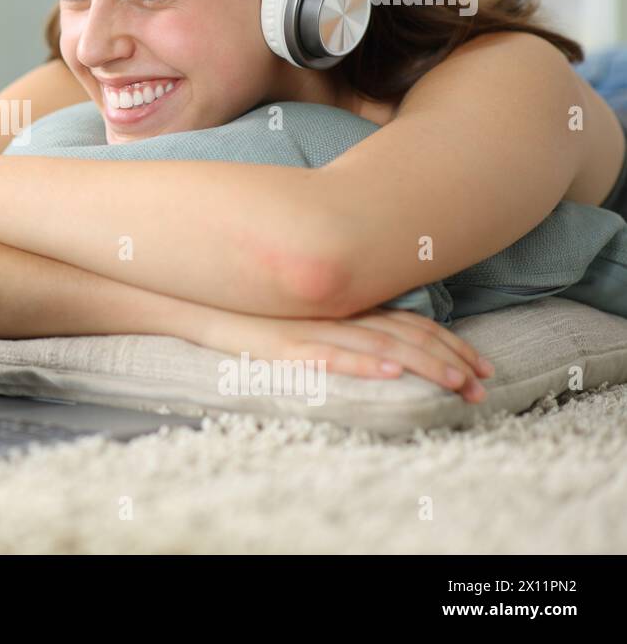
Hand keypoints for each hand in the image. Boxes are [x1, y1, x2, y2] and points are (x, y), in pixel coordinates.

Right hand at [194, 305, 492, 401]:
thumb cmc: (250, 304)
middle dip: (451, 361)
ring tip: (456, 385)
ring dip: (423, 366)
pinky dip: (362, 365)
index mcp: (346, 305)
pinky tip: (390, 375)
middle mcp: (338, 313)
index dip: (450, 344)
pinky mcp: (286, 345)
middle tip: (484, 387)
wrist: (198, 294)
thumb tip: (377, 340)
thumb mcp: (304, 307)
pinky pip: (331, 356)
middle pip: (407, 336)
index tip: (481, 366)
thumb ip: (340, 315)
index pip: (410, 323)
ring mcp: (314, 328)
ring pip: (380, 348)